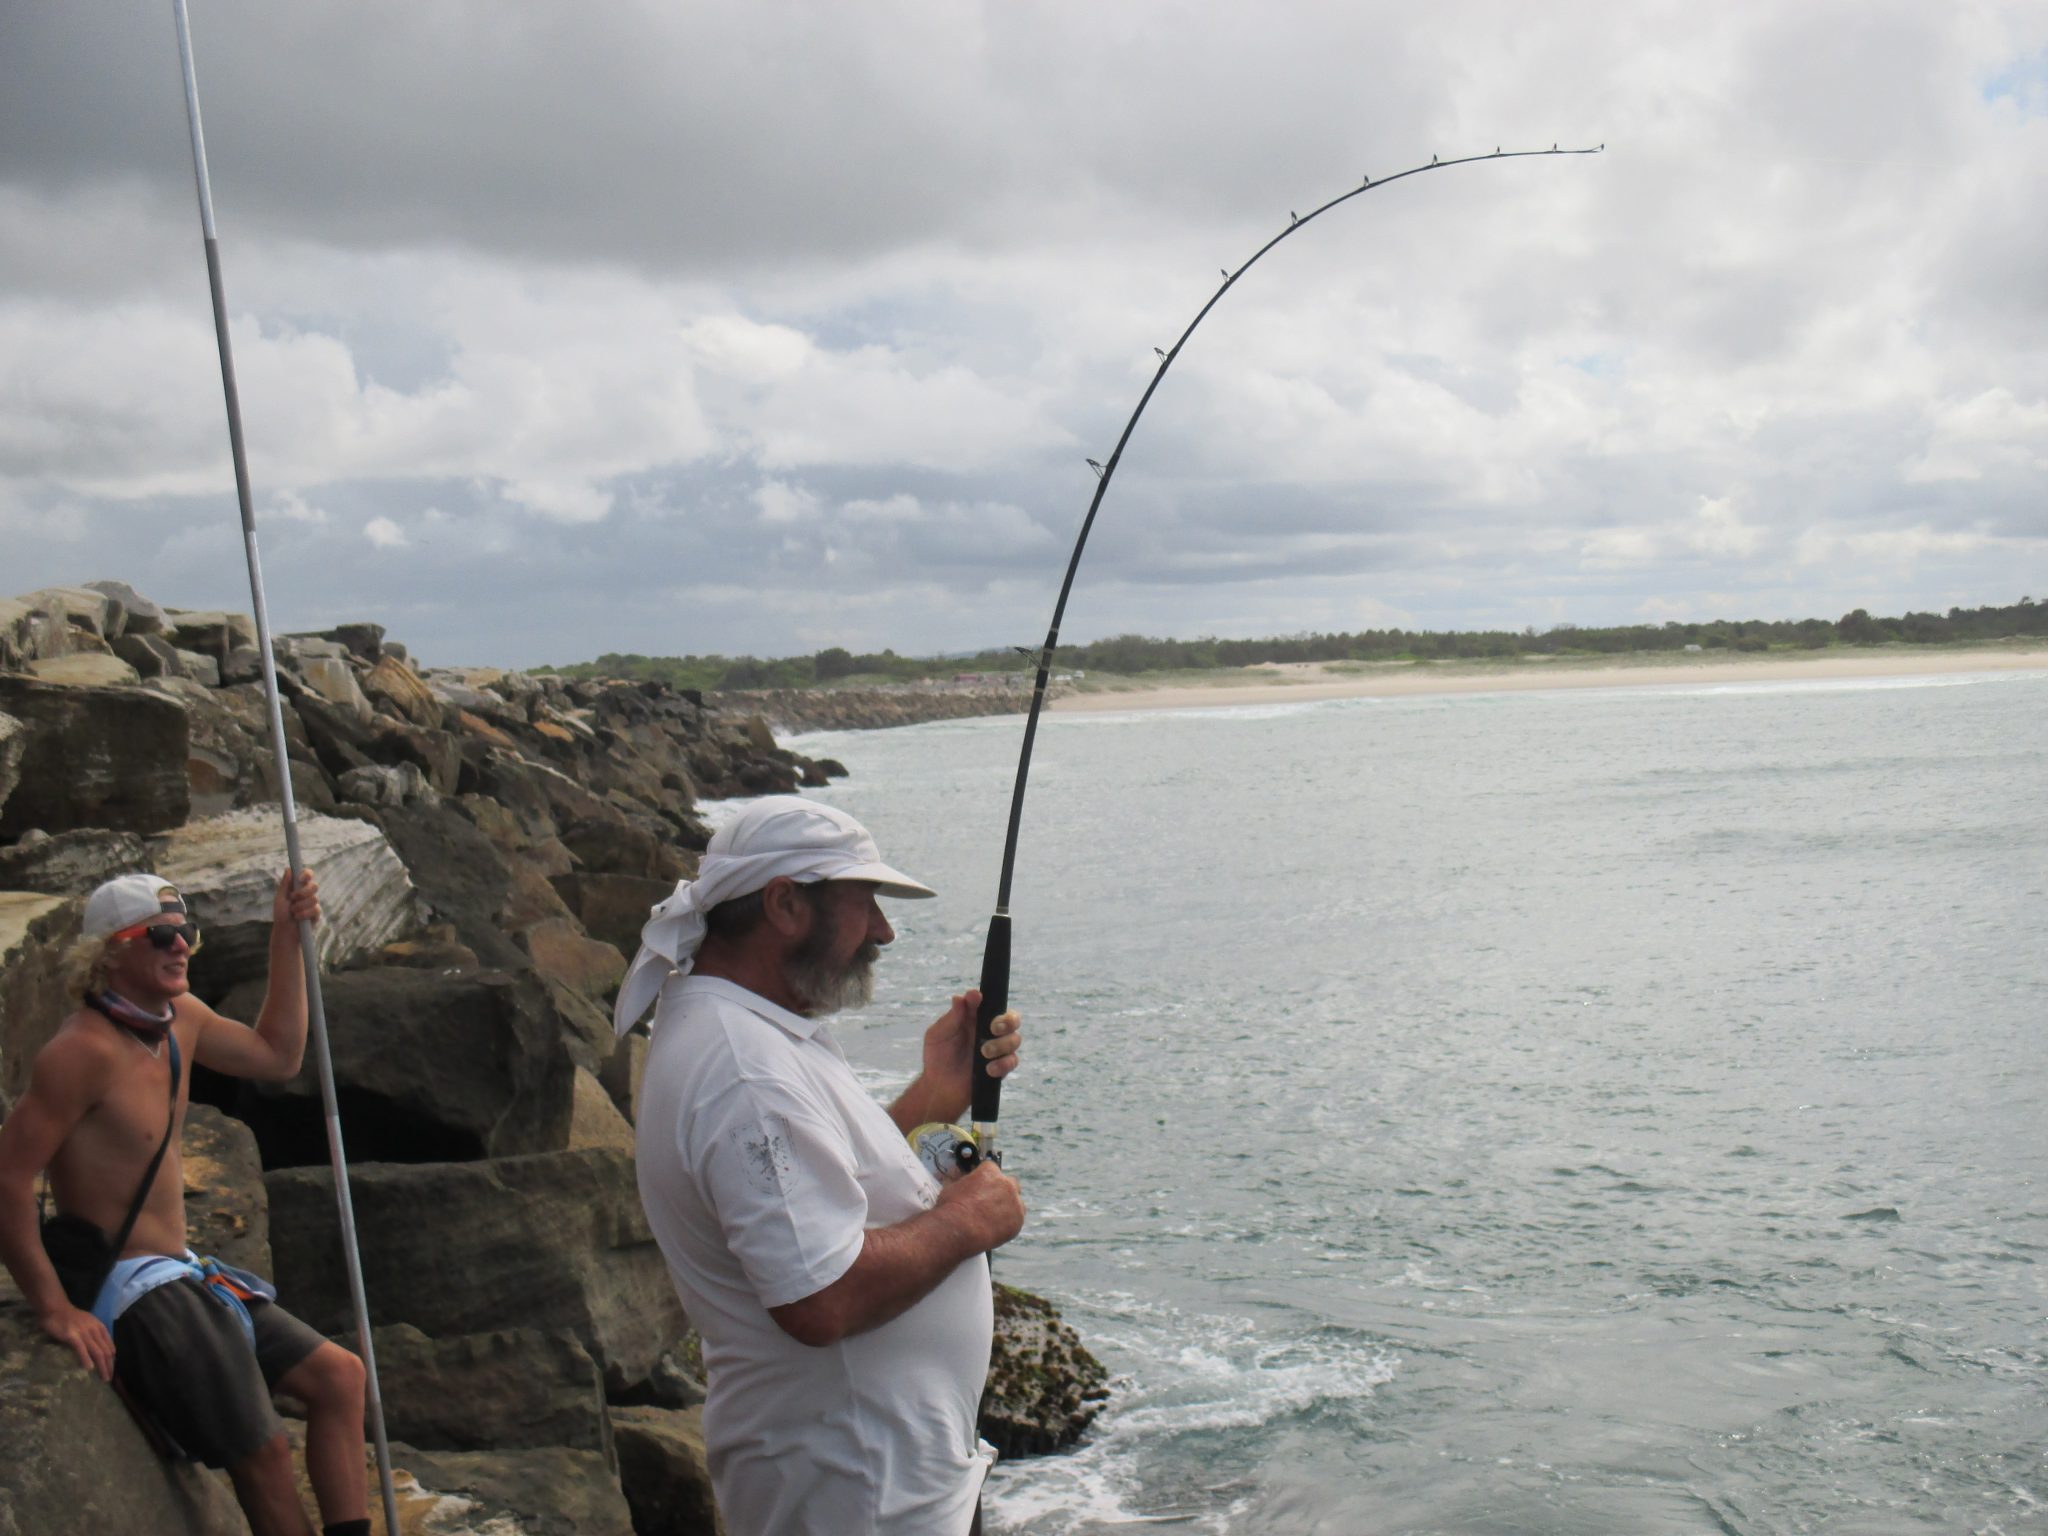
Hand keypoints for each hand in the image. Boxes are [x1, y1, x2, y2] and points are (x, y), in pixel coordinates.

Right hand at [40, 1302, 113, 1380]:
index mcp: (100, 1328)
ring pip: (97, 1352)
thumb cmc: (71, 1318)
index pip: (110, 1347)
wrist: (56, 1309)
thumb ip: (95, 1335)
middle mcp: (95, 1330)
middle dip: (109, 1366)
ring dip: (102, 1366)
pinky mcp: (72, 1336)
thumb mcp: (89, 1323)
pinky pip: (82, 1349)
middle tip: (109, 1378)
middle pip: (105, 1351)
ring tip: (103, 1377)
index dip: (112, 1360)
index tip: (111, 1370)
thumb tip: (99, 1350)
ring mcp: (84, 1333)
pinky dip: (86, 1359)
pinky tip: (89, 1368)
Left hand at [273, 868, 319, 928]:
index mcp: (299, 887)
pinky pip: (315, 909)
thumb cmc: (281, 914)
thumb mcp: (280, 898)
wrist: (285, 931)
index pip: (307, 875)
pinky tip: (298, 918)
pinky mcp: (317, 913)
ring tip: (293, 912)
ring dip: (300, 906)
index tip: (300, 879)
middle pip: (314, 886)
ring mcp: (313, 903)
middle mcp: (308, 893)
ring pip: (314, 898)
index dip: (306, 874)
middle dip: (303, 892)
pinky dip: (304, 914)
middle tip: (293, 898)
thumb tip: (289, 869)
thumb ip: (285, 884)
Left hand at [919, 990, 1023, 1106]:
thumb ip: (951, 1017)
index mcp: (975, 1018)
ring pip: (1015, 1040)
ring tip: (984, 1053)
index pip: (988, 1003)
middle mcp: (990, 1031)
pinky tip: (989, 1069)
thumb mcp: (938, 1034)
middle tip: (993, 1028)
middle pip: (1012, 1019)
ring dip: (1002, 1045)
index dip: (986, 998)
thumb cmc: (937, 1056)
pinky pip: (1012, 1061)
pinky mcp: (1001, 1067)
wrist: (939, 1087)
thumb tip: (960, 997)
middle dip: (1008, 1021)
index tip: (976, 998)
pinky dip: (1002, 1064)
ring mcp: (998, 1049)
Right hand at [936, 1160, 1025, 1251]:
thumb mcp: (950, 1187)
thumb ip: (958, 1179)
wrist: (958, 1230)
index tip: (981, 1186)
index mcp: (989, 1172)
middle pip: (1010, 1183)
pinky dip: (1009, 1223)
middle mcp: (1006, 1184)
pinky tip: (995, 1229)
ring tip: (992, 1218)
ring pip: (1016, 1202)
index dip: (986, 1178)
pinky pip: (1016, 1219)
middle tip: (990, 1202)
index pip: (991, 1168)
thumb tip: (954, 1173)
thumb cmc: (951, 1208)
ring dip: (1008, 1207)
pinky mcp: (1018, 1220)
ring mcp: (1014, 1202)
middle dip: (1002, 1190)